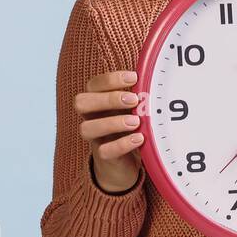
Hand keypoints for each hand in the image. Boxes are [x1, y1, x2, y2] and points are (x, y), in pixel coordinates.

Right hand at [74, 69, 142, 192]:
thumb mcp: (134, 109)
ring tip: (136, 122)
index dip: (110, 79)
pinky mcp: (105, 158)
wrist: (126, 164)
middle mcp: (92, 118)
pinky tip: (139, 138)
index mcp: (98, 102)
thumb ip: (139, 94)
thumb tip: (155, 73)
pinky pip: (104, 151)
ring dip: (112, 122)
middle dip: (107, 99)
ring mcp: (96, 138)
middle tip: (133, 101)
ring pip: (87, 128)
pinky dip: (122, 144)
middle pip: (81, 102)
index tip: (134, 78)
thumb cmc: (130, 127)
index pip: (93, 84)